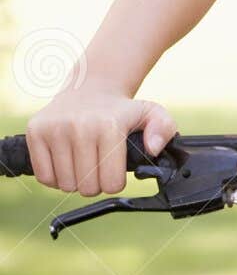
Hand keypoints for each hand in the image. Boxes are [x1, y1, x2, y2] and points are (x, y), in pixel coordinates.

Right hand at [24, 85, 176, 196]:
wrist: (89, 88)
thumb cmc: (121, 109)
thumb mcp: (152, 113)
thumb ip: (164, 130)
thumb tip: (153, 148)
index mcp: (110, 126)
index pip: (111, 182)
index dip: (115, 183)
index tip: (115, 171)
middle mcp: (80, 127)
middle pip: (87, 187)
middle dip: (96, 184)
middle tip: (99, 167)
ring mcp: (55, 129)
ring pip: (65, 184)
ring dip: (76, 182)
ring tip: (83, 164)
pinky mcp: (35, 132)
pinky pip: (43, 176)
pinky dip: (55, 178)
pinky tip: (66, 163)